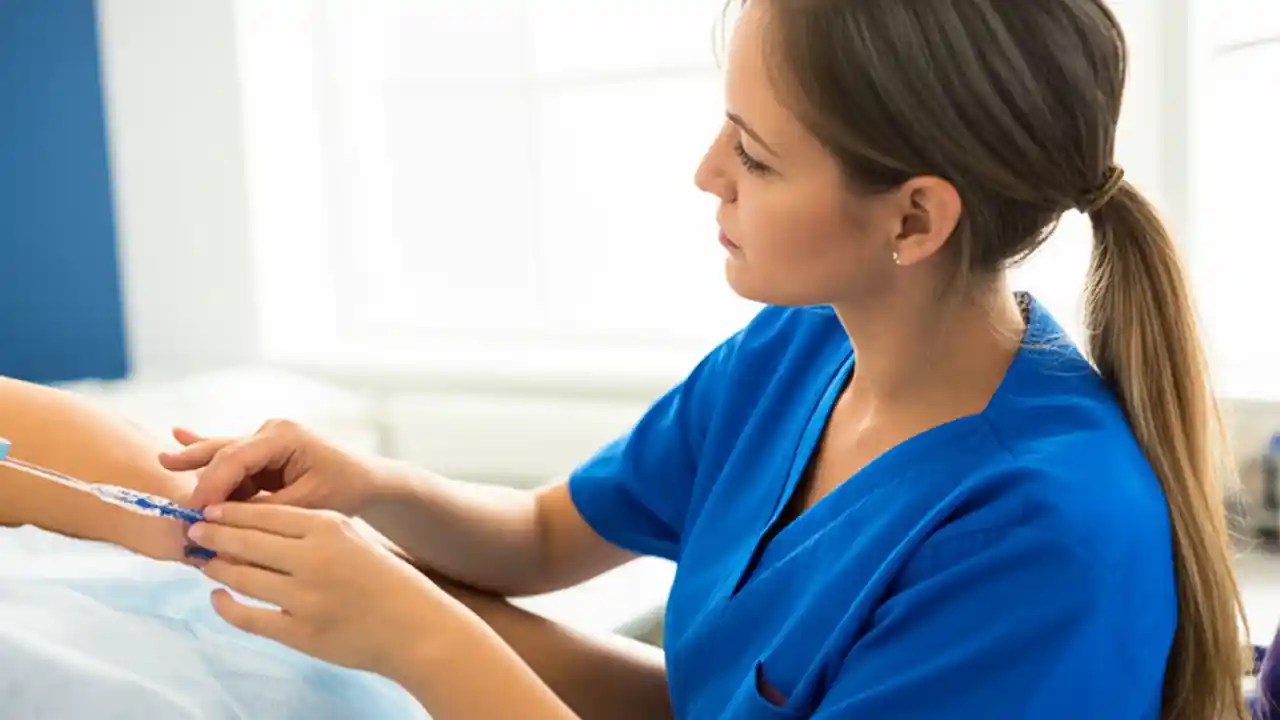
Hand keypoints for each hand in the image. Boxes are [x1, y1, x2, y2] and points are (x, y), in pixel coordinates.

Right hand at [159, 421, 392, 512]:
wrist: (366, 482)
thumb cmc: (344, 490)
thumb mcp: (306, 504)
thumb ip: (264, 511)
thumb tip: (222, 524)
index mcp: (284, 436)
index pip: (236, 457)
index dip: (211, 484)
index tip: (194, 510)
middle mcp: (271, 431)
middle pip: (224, 450)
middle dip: (196, 467)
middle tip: (165, 475)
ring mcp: (266, 439)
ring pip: (224, 456)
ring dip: (198, 467)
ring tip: (164, 462)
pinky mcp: (263, 453)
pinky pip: (231, 457)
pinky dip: (207, 454)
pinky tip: (178, 434)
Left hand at [188, 502, 463, 678]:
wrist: (413, 625)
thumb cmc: (381, 578)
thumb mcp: (351, 538)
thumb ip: (307, 529)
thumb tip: (251, 524)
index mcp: (328, 529)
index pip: (264, 514)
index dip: (229, 512)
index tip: (208, 511)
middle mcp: (313, 560)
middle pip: (246, 542)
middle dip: (213, 536)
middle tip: (193, 532)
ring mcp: (305, 598)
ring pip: (242, 578)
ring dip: (217, 568)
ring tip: (205, 562)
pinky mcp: (300, 632)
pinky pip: (248, 617)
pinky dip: (226, 606)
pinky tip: (218, 598)